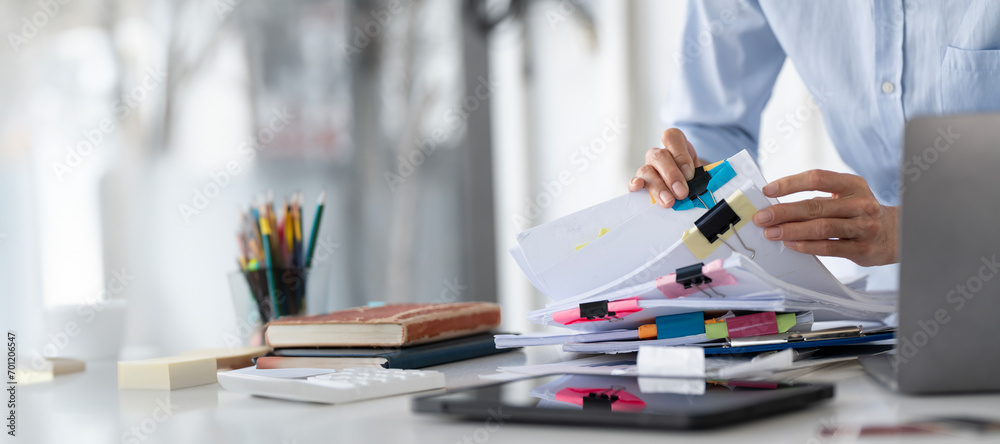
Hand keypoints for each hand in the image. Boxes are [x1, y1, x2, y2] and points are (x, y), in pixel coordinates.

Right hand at [628, 128, 699, 207]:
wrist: (685, 188)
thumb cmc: (691, 178)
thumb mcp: (699, 172)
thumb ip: (699, 175)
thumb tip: (700, 185)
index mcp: (674, 144)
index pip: (672, 137)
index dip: (680, 155)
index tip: (689, 174)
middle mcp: (658, 154)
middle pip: (659, 156)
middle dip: (671, 175)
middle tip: (682, 192)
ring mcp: (647, 168)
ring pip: (646, 170)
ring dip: (658, 187)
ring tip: (669, 201)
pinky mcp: (638, 182)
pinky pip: (632, 181)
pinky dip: (634, 184)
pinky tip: (638, 186)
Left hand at [753, 170, 899, 265]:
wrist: (895, 234)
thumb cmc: (859, 213)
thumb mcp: (845, 196)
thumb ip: (817, 198)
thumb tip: (777, 204)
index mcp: (853, 185)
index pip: (817, 178)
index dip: (790, 183)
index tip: (768, 190)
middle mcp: (860, 204)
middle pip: (815, 205)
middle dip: (783, 211)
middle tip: (761, 217)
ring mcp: (863, 227)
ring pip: (821, 228)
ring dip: (791, 230)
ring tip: (770, 232)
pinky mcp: (861, 249)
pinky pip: (828, 248)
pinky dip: (806, 245)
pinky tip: (790, 243)